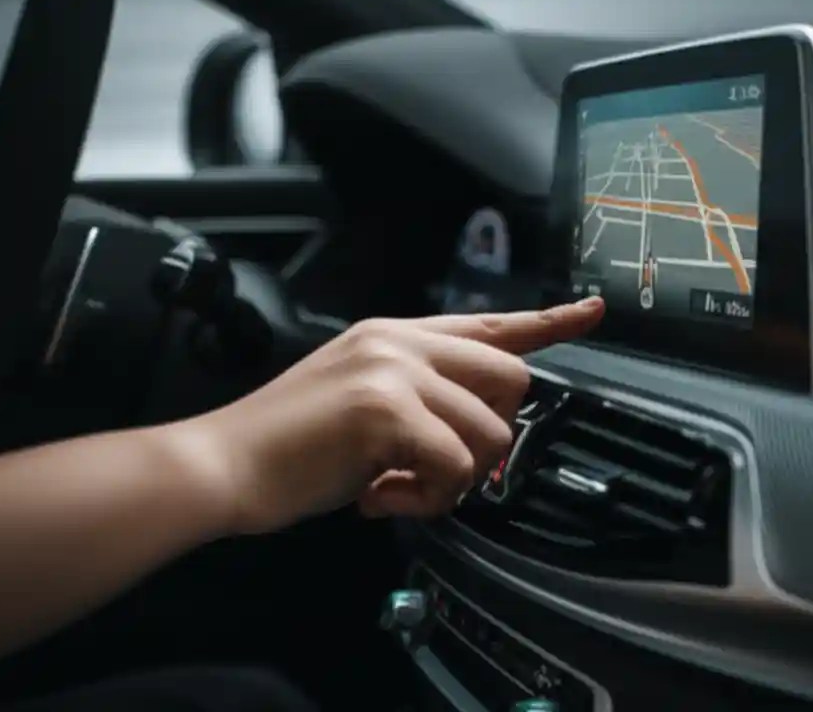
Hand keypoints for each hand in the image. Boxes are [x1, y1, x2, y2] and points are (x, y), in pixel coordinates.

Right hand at [173, 298, 604, 534]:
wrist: (221, 466)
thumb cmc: (286, 448)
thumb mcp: (359, 406)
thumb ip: (416, 403)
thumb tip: (470, 437)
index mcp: (394, 337)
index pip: (488, 324)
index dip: (548, 322)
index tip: (591, 312)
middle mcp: (398, 343)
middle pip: (509, 380)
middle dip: (488, 439)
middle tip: (434, 470)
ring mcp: (392, 371)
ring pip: (489, 432)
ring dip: (454, 480)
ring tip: (397, 490)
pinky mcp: (384, 410)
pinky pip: (454, 467)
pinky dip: (428, 500)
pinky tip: (380, 500)